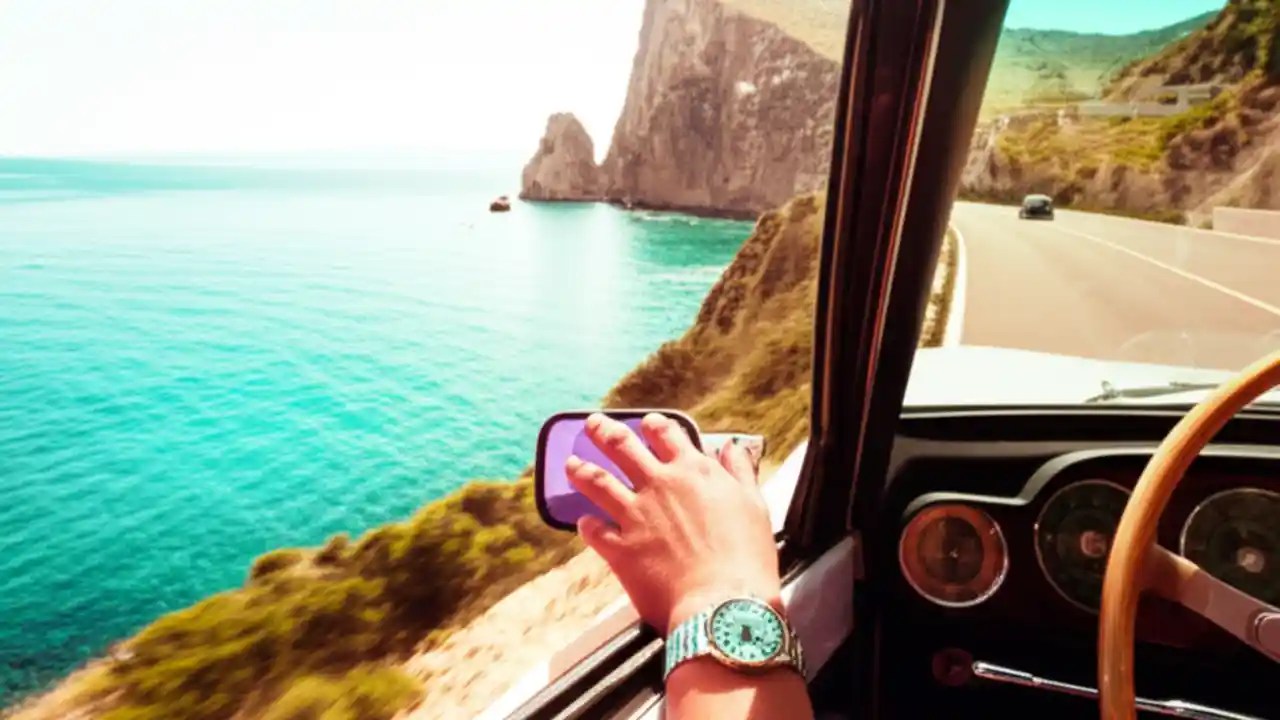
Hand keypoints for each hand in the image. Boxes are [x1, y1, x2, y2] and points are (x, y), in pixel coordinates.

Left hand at [565, 412, 780, 633]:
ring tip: (570, 463)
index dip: (654, 426)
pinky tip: (583, 522)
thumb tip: (733, 448)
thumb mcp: (755, 505)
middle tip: (593, 424)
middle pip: (622, 446)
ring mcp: (636, 515)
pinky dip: (586, 525)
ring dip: (581, 469)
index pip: (667, 435)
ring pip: (597, 481)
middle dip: (604, 432)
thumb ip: (741, 472)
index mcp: (693, 472)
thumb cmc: (746, 559)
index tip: (646, 423)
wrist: (723, 603)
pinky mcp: (620, 548)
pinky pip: (593, 530)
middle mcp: (660, 485)